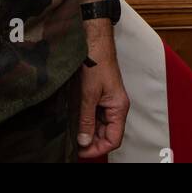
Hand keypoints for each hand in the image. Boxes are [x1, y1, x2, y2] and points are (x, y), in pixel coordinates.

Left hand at [76, 23, 129, 158]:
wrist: (94, 41)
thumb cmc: (96, 61)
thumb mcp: (89, 94)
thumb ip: (86, 119)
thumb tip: (84, 140)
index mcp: (119, 107)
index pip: (114, 139)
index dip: (97, 149)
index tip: (81, 151)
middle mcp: (116, 107)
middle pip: (107, 135)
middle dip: (92, 142)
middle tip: (74, 144)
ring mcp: (108, 102)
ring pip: (100, 126)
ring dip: (88, 132)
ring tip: (73, 133)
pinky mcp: (100, 96)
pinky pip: (95, 115)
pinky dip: (86, 121)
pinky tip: (75, 121)